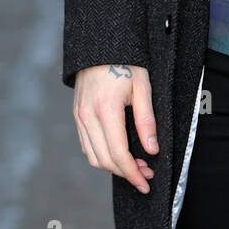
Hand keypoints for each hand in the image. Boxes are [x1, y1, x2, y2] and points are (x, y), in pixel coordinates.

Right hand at [73, 64, 157, 194]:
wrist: (100, 45)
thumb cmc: (126, 62)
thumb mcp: (143, 87)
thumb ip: (146, 120)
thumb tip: (151, 150)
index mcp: (105, 110)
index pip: (118, 154)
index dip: (132, 173)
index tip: (146, 183)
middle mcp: (87, 117)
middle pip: (104, 160)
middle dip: (126, 173)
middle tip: (146, 174)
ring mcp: (79, 117)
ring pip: (93, 156)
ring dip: (113, 167)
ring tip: (136, 165)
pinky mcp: (77, 116)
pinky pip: (87, 145)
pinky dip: (102, 155)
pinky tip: (119, 152)